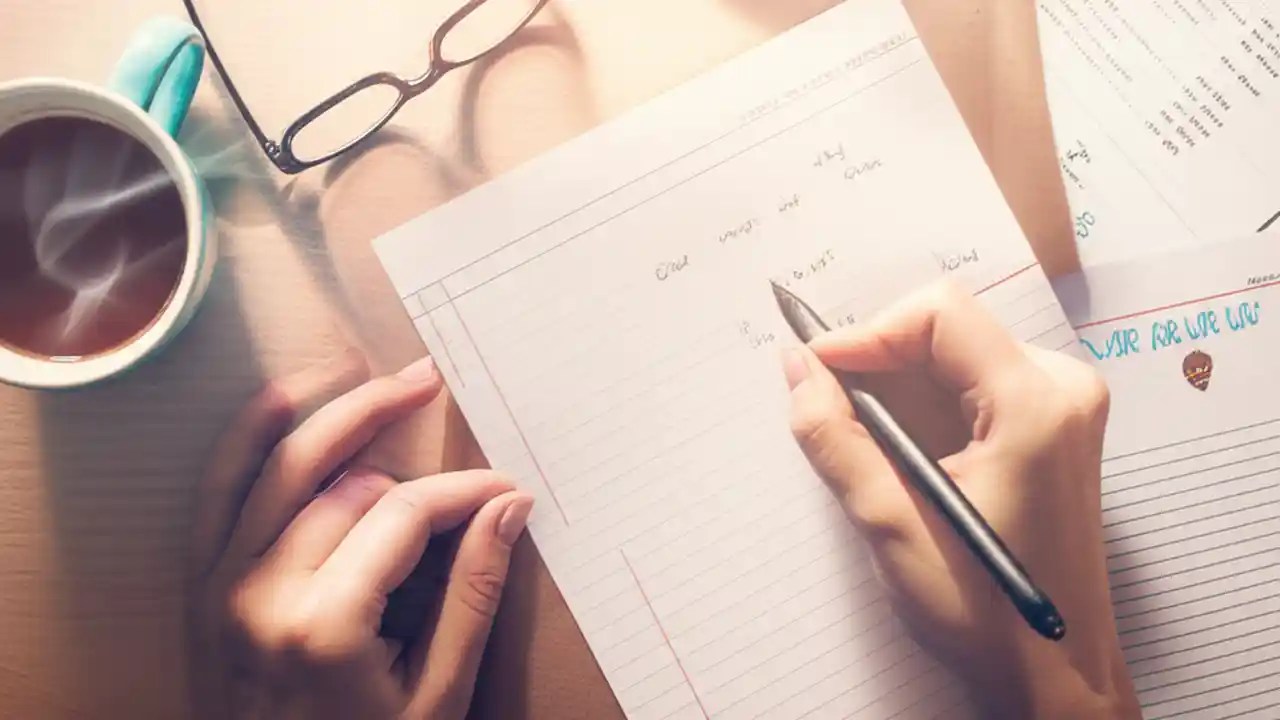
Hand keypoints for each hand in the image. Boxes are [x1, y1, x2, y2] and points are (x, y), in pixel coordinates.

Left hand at [186, 352, 533, 719]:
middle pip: (350, 485)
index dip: (462, 490)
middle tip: (441, 393)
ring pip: (284, 466)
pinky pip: (220, 489)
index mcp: (326, 625)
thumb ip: (472, 596)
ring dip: (337, 414)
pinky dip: (252, 436)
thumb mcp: (437, 695)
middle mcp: (263, 592)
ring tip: (385, 380)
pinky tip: (291, 396)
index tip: (503, 487)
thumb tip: (509, 510)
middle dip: (406, 446)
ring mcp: (224, 584)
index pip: (405, 516)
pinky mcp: (205, 584)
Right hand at [783, 281, 1138, 719]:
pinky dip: (924, 404)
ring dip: (898, 386)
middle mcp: (1061, 390)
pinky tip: (900, 451)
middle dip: (878, 361)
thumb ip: (834, 436)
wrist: (1053, 676)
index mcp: (1036, 404)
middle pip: (948, 329)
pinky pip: (972, 385)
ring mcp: (1062, 408)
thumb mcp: (890, 522)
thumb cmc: (987, 613)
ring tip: (862, 438)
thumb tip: (796, 368)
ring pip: (954, 356)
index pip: (940, 314)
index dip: (868, 332)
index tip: (817, 368)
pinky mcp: (1052, 428)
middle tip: (828, 403)